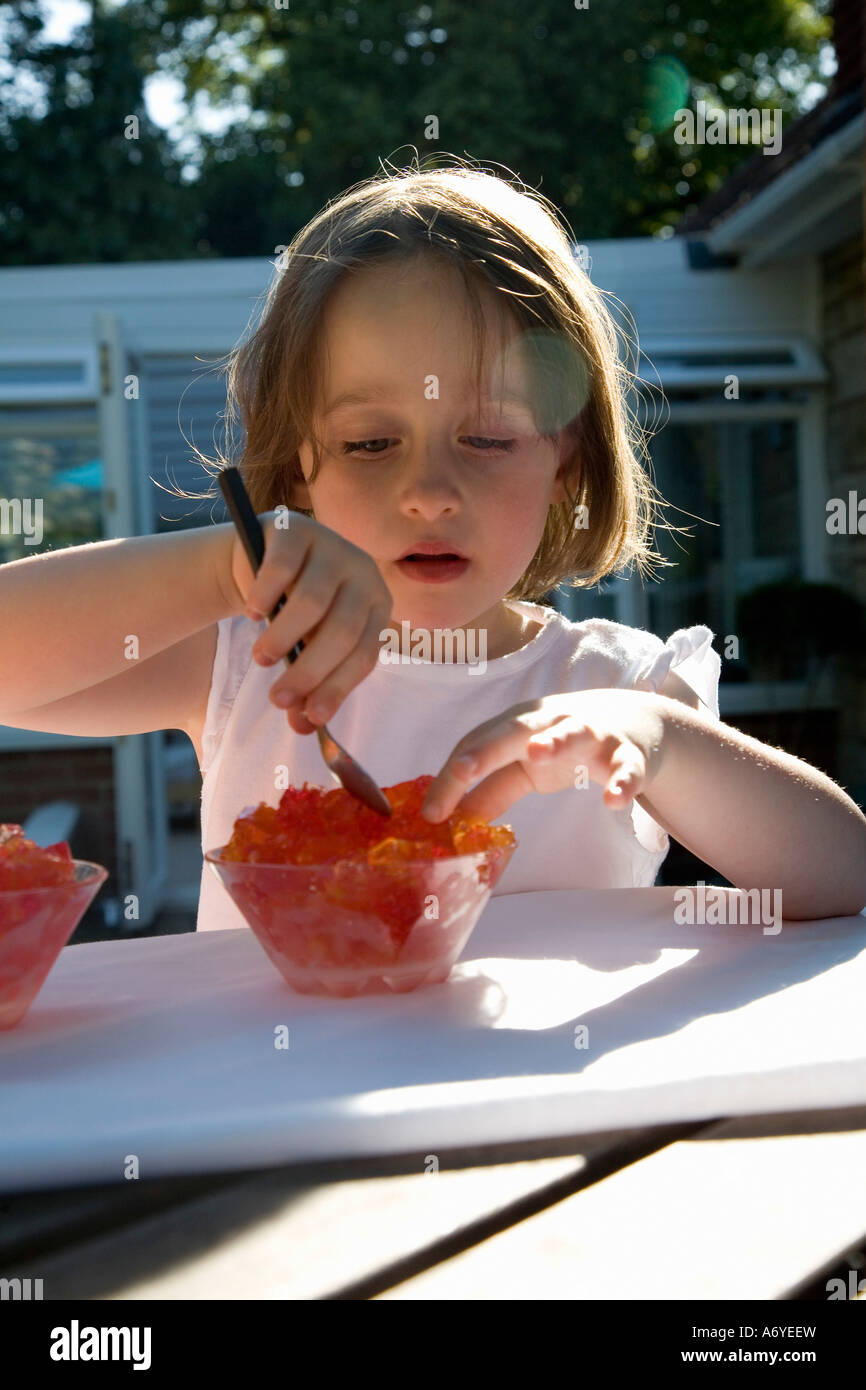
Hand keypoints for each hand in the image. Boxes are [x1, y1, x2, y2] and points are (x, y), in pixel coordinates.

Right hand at [227, 510, 392, 734]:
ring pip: (311, 602)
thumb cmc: (295, 612)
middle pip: (341, 631)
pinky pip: (281, 568)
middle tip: (277, 698)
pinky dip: (264, 597)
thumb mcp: (306, 649)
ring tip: (261, 659)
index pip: (365, 654)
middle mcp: (364, 573)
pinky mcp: (297, 528)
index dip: (338, 689)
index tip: (309, 716)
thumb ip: (308, 686)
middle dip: (308, 672)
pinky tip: (253, 615)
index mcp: (378, 606)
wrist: (263, 559)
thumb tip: (301, 727)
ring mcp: (333, 546)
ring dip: (282, 638)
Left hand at [421, 689, 666, 821]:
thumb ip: (492, 791)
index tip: (431, 813)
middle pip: (514, 730)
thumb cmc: (565, 745)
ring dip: (554, 742)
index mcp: (517, 726)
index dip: (452, 778)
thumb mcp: (524, 766)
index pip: (477, 746)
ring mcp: (591, 734)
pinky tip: (614, 801)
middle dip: (487, 748)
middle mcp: (550, 723)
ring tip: (538, 754)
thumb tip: (452, 823)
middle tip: (462, 769)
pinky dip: (622, 782)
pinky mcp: (627, 754)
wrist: (633, 724)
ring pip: (571, 734)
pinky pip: (625, 768)